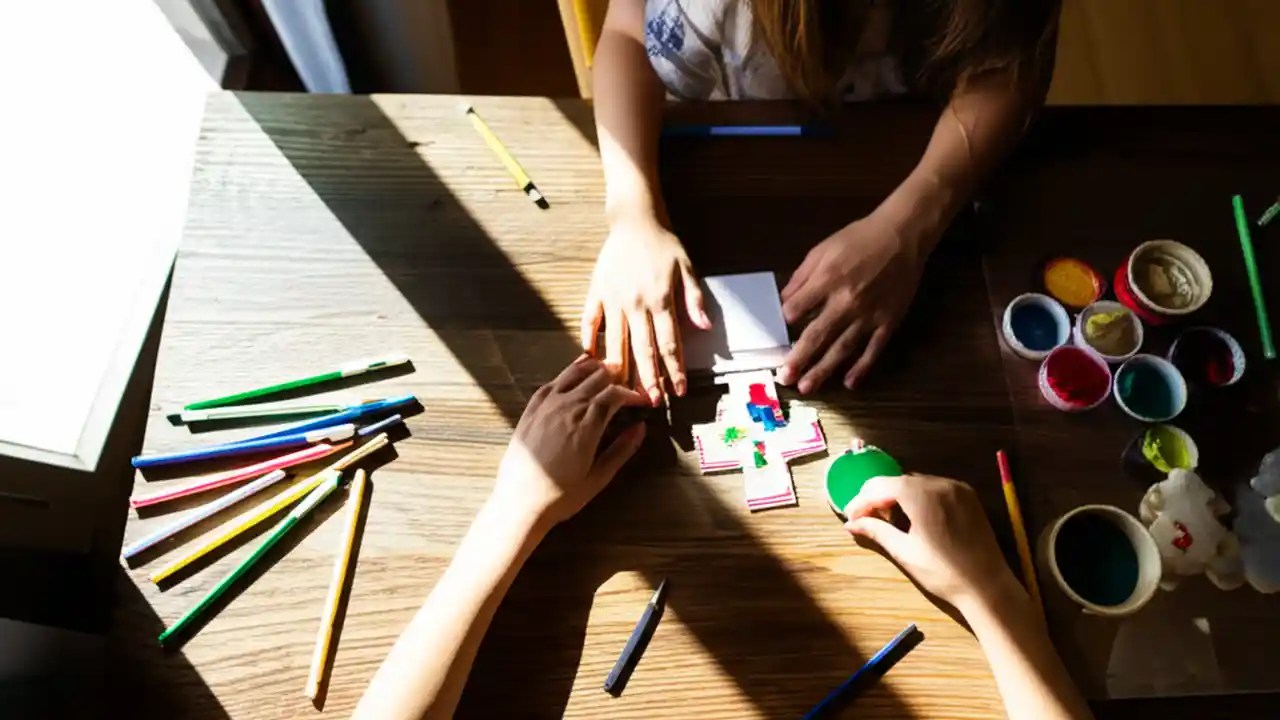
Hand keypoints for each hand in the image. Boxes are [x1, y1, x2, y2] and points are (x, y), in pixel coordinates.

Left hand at [494, 356, 648, 527]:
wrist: (519, 503)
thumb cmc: (561, 496)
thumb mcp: (598, 478)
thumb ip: (621, 450)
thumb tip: (640, 428)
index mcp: (586, 426)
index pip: (614, 395)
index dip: (631, 393)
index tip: (641, 399)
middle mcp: (566, 409)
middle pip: (596, 379)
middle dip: (616, 377)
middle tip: (627, 381)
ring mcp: (546, 407)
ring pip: (573, 374)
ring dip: (592, 369)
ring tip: (605, 368)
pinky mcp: (531, 411)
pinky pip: (551, 383)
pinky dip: (567, 374)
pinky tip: (573, 375)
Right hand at [582, 215, 710, 404]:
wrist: (634, 220)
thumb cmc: (664, 245)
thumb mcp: (686, 268)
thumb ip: (694, 300)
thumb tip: (705, 328)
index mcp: (660, 299)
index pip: (670, 343)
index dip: (675, 370)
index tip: (679, 390)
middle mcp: (636, 304)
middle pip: (643, 349)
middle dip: (648, 379)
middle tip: (651, 402)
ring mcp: (613, 299)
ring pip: (616, 342)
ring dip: (620, 369)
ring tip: (621, 392)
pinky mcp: (596, 292)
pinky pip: (590, 321)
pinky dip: (589, 341)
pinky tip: (590, 360)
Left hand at [778, 211, 930, 392]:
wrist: (902, 235)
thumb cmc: (858, 240)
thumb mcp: (822, 250)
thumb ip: (802, 277)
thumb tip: (783, 302)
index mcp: (827, 280)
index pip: (796, 309)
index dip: (784, 322)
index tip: (777, 335)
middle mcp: (846, 301)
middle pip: (817, 335)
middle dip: (799, 358)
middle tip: (784, 378)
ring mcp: (869, 315)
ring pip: (842, 348)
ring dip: (823, 370)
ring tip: (807, 387)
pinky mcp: (888, 321)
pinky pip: (873, 349)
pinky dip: (862, 367)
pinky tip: (849, 383)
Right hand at [843, 474, 1021, 612]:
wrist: (987, 586)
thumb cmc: (942, 572)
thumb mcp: (904, 552)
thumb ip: (876, 531)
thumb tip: (851, 524)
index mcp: (921, 494)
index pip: (880, 486)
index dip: (861, 501)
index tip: (851, 519)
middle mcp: (939, 483)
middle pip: (898, 482)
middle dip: (878, 497)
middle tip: (866, 519)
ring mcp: (957, 488)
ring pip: (917, 483)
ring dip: (898, 496)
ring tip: (888, 519)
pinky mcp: (969, 497)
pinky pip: (936, 488)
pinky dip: (919, 497)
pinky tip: (914, 516)